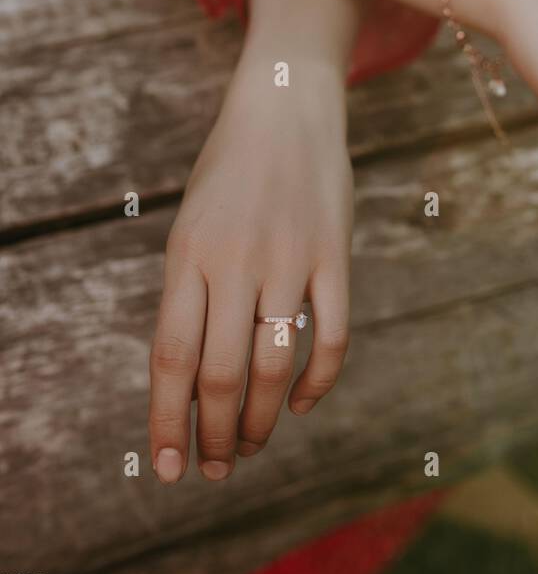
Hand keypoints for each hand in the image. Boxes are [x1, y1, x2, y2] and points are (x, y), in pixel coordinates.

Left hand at [149, 6, 354, 484]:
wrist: (286, 105)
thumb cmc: (228, 172)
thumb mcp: (191, 227)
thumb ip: (189, 296)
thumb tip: (193, 383)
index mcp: (188, 255)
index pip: (171, 359)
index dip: (167, 422)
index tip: (169, 468)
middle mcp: (236, 260)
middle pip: (223, 375)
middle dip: (218, 436)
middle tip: (218, 466)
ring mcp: (290, 258)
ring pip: (276, 365)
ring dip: (264, 420)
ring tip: (254, 443)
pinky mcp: (335, 255)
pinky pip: (331, 336)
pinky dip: (318, 381)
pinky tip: (301, 402)